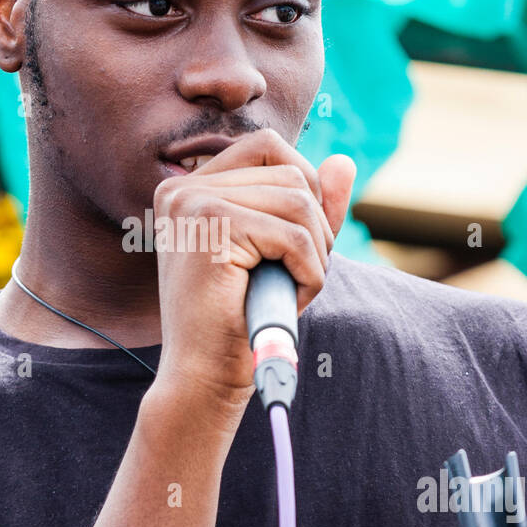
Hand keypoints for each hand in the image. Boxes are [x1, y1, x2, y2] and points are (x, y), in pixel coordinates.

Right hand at [150, 127, 356, 415]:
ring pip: (298, 201)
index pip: (268, 148)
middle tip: (297, 273)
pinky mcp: (212, 227)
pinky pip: (295, 235)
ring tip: (289, 289)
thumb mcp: (282, 252)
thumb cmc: (240, 319)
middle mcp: (182, 188)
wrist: (204, 378)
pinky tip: (289, 300)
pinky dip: (310, 272)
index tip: (298, 242)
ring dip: (314, 253)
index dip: (303, 188)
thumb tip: (345, 160)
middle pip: (290, 171)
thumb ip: (311, 205)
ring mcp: (193, 203)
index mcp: (189, 187)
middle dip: (314, 225)